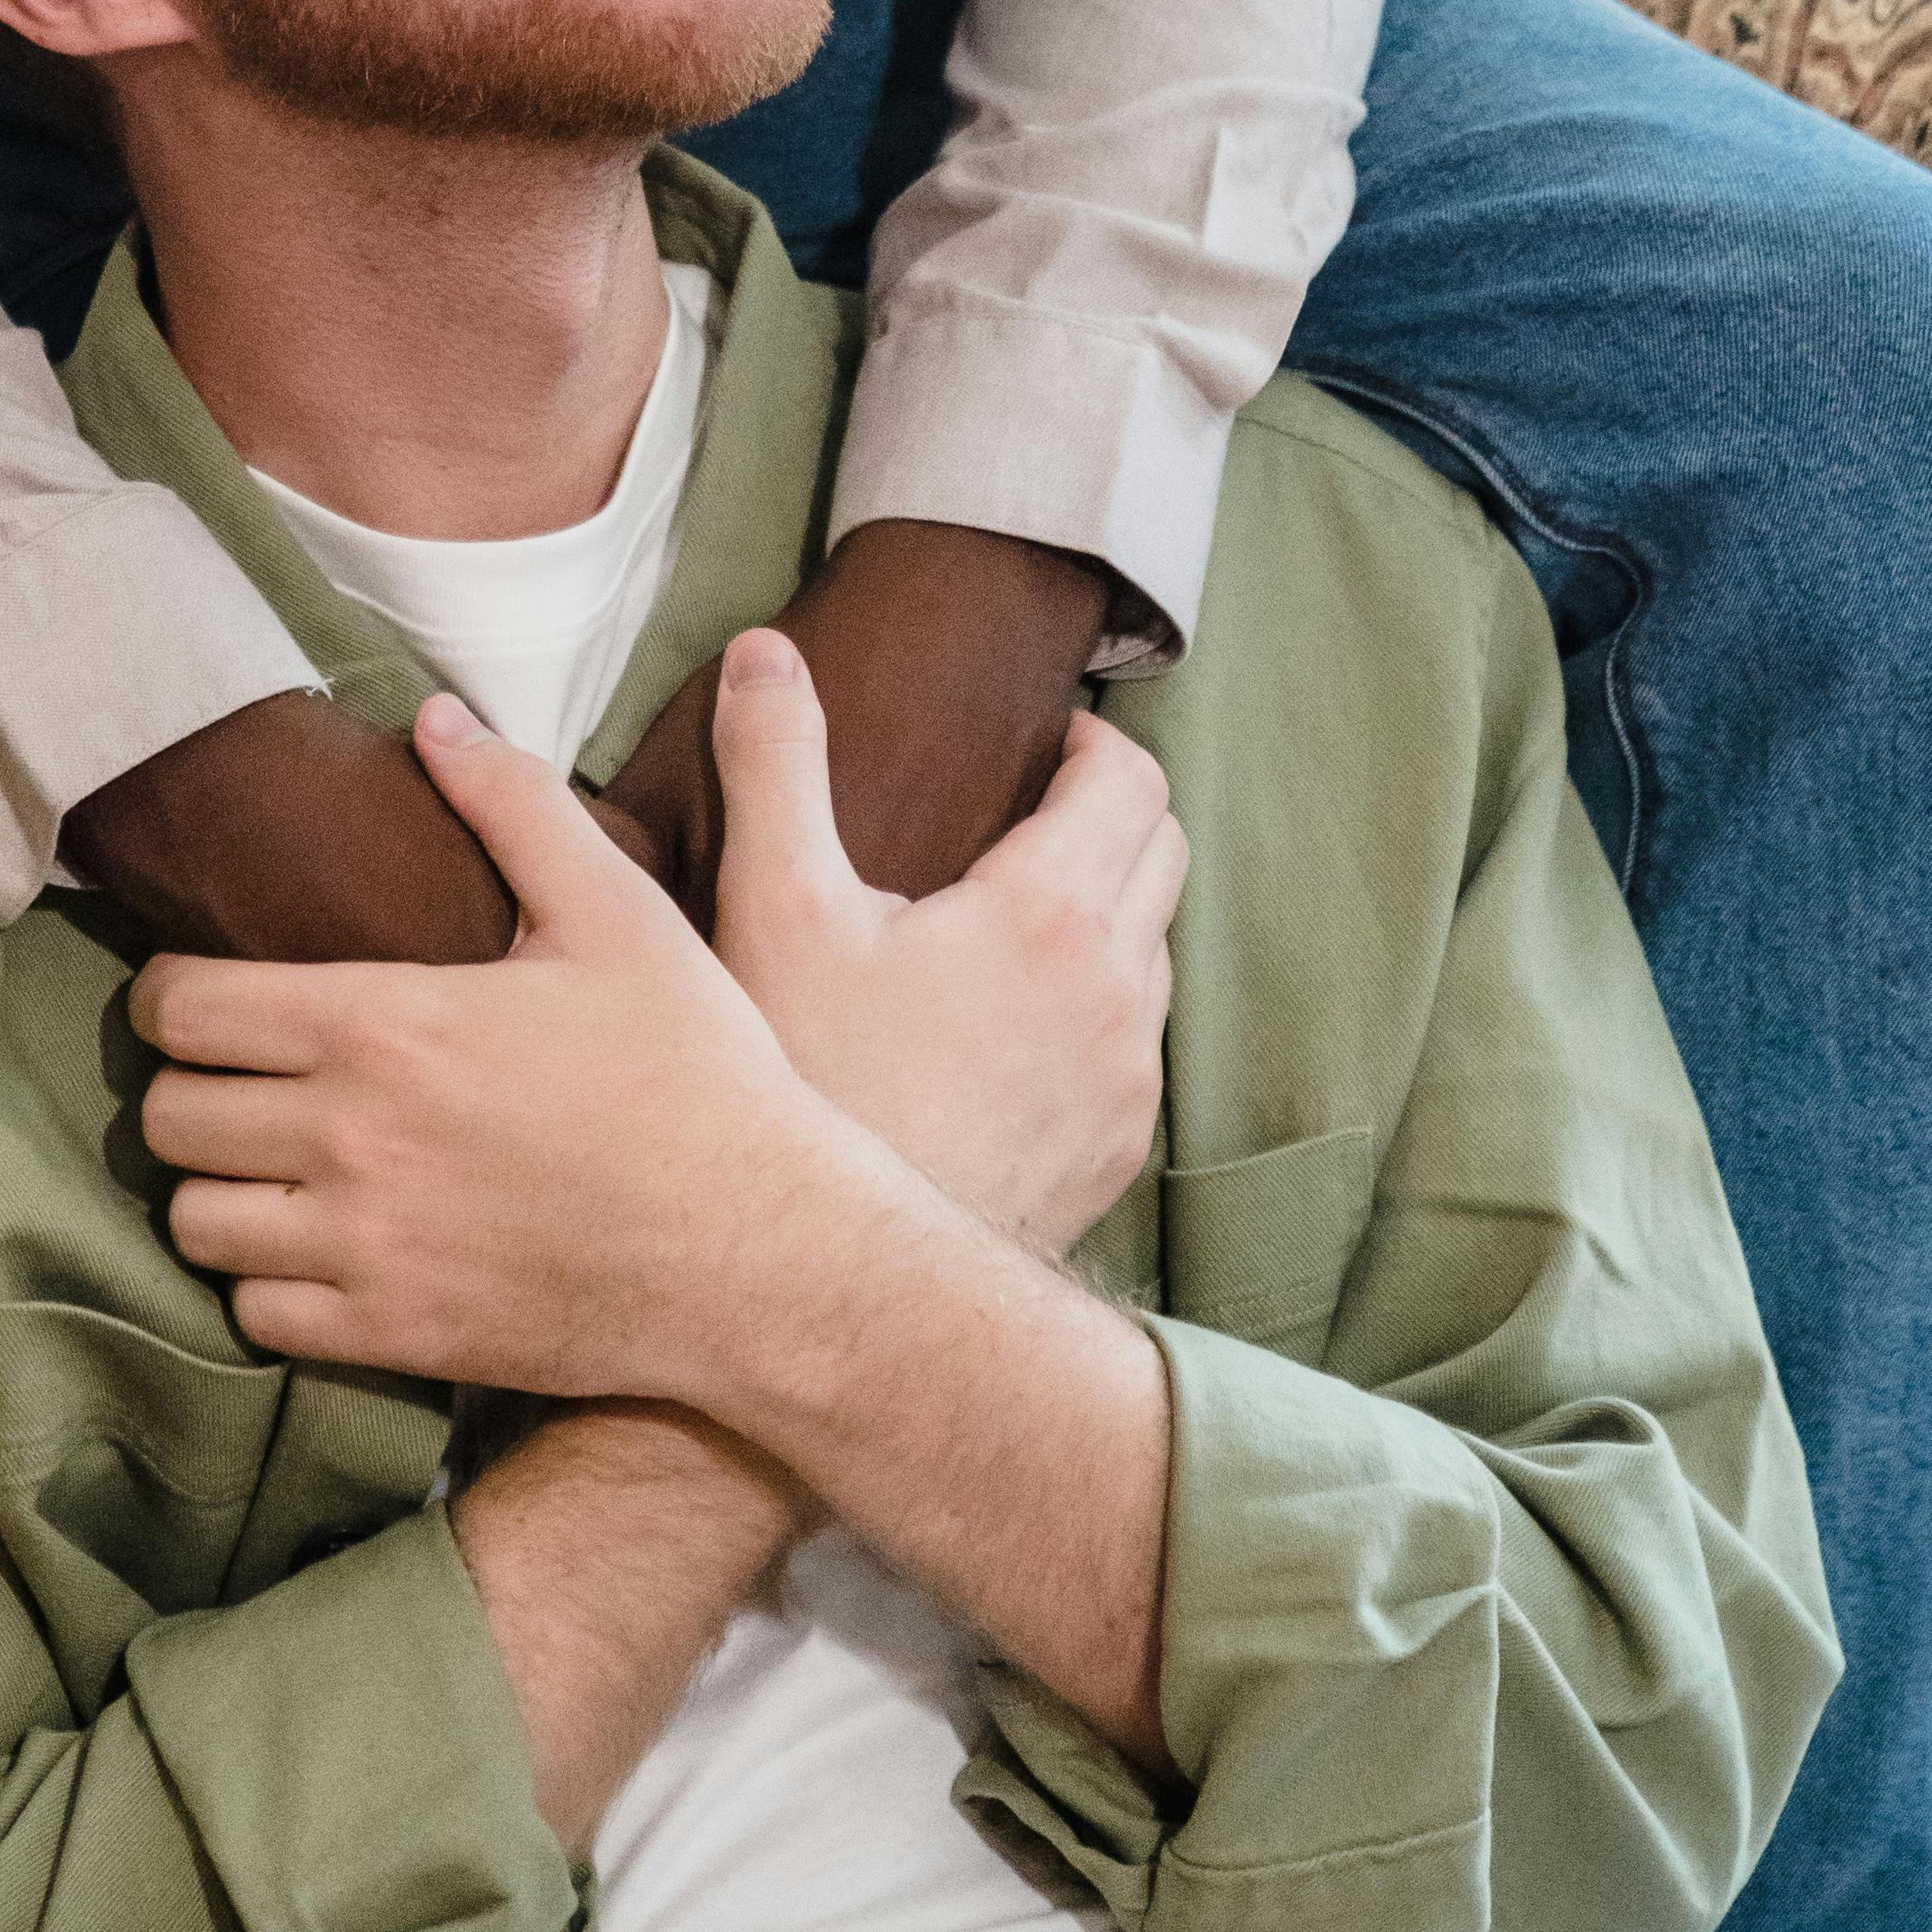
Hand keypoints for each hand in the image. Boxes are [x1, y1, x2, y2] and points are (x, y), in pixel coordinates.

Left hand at [133, 696, 849, 1395]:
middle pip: (167, 1117)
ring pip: (194, 1222)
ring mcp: (365, 1247)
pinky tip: (312, 1245)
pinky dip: (263, 1282)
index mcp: (385, 1022)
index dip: (168, 994)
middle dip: (188, 1085)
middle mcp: (350, 1138)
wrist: (760, 1254)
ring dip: (215, 1186)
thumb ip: (514, 804)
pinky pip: (254, 1316)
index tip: (198, 992)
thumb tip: (435, 718)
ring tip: (263, 1160)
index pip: (182, 1009)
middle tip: (236, 1073)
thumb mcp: (617, 912)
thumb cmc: (695, 1073)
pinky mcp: (393, 1337)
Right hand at [708, 634, 1182, 1254]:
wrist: (839, 1278)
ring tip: (1015, 911)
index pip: (1133, 782)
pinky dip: (1098, 1000)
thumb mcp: (774, 906)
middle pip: (1164, 854)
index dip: (1095, 744)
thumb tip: (767, 653)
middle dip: (1110, 812)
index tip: (1042, 744)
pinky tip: (1014, 1018)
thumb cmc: (810, 1080)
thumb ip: (776, 763)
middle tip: (1030, 808)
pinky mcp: (1115, 1153)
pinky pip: (1137, 1042)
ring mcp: (1127, 1085)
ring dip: (1109, 908)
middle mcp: (1118, 996)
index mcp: (1052, 916)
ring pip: (1155, 951)